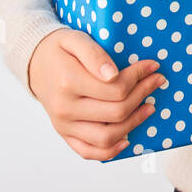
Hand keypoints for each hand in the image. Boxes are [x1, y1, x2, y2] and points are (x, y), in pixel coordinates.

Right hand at [27, 27, 164, 161]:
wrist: (35, 63)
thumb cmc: (59, 49)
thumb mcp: (75, 39)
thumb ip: (94, 54)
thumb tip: (113, 75)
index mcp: (68, 82)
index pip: (116, 88)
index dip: (139, 77)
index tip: (153, 66)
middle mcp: (65, 108)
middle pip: (116, 112)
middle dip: (142, 95)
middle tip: (156, 81)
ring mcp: (64, 125)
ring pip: (107, 136)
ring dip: (135, 123)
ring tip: (149, 106)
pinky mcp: (65, 134)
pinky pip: (89, 152)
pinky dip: (111, 151)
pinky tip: (128, 138)